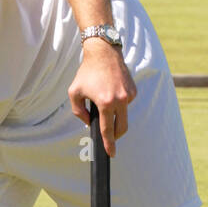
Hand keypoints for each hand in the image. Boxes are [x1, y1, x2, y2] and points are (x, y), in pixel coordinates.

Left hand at [68, 40, 137, 157]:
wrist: (104, 52)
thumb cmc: (87, 72)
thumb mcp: (74, 92)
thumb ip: (77, 111)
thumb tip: (88, 122)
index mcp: (105, 102)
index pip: (108, 129)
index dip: (109, 144)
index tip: (111, 154)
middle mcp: (120, 100)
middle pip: (121, 127)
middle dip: (115, 136)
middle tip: (109, 138)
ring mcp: (128, 95)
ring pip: (123, 115)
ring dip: (115, 115)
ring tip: (104, 100)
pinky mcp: (133, 90)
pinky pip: (126, 104)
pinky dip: (119, 104)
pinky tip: (111, 92)